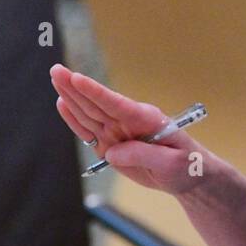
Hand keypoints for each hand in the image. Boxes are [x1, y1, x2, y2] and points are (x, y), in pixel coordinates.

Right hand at [50, 63, 208, 195]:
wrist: (189, 176)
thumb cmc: (187, 165)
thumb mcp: (171, 163)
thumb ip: (142, 155)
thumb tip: (111, 152)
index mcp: (146, 120)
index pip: (117, 104)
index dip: (96, 92)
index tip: (78, 78)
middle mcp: (129, 122)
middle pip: (98, 104)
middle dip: (76, 87)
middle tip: (57, 70)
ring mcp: (118, 133)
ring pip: (90, 114)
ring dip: (71, 97)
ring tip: (56, 78)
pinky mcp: (111, 146)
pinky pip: (89, 131)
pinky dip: (75, 119)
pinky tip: (63, 103)